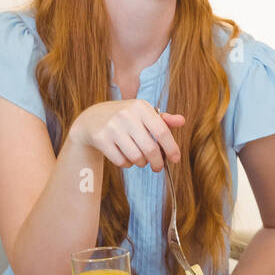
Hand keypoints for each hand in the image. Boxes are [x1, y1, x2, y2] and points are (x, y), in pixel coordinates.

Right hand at [66, 100, 184, 171]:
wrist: (92, 119)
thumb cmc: (126, 118)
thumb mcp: (143, 113)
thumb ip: (163, 119)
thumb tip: (182, 121)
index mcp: (141, 107)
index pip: (162, 131)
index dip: (171, 148)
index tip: (176, 159)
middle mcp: (126, 115)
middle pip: (150, 148)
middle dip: (157, 162)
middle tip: (158, 167)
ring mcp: (112, 127)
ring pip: (136, 157)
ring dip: (142, 163)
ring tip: (142, 160)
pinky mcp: (101, 139)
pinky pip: (121, 161)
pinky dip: (128, 164)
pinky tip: (127, 158)